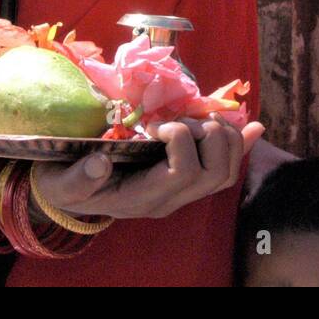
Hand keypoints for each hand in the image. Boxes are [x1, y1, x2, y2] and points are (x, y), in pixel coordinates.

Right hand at [32, 115, 264, 219]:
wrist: (72, 192)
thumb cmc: (67, 182)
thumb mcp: (64, 181)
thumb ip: (80, 176)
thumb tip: (101, 163)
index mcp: (142, 199)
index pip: (183, 174)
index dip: (181, 141)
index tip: (158, 125)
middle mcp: (169, 200)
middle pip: (215, 174)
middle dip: (208, 136)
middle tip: (182, 118)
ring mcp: (182, 193)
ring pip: (226, 173)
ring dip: (223, 137)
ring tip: (197, 119)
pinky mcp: (190, 181)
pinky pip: (226, 169)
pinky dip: (240, 145)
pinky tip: (253, 127)